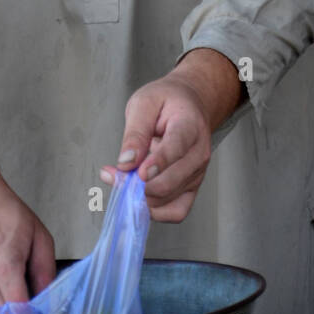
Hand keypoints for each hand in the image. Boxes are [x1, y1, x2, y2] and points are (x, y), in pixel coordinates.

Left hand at [99, 72, 212, 222]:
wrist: (190, 105)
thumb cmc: (166, 101)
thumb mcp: (144, 103)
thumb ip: (135, 132)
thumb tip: (126, 162)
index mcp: (190, 125)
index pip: (176, 148)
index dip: (158, 163)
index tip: (138, 173)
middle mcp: (198, 153)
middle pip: (171, 180)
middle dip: (139, 185)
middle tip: (114, 176)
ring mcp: (197, 173)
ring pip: (169, 199)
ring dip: (141, 198)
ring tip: (122, 181)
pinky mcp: (192, 188)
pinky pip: (176, 212)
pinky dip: (155, 211)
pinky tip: (139, 197)